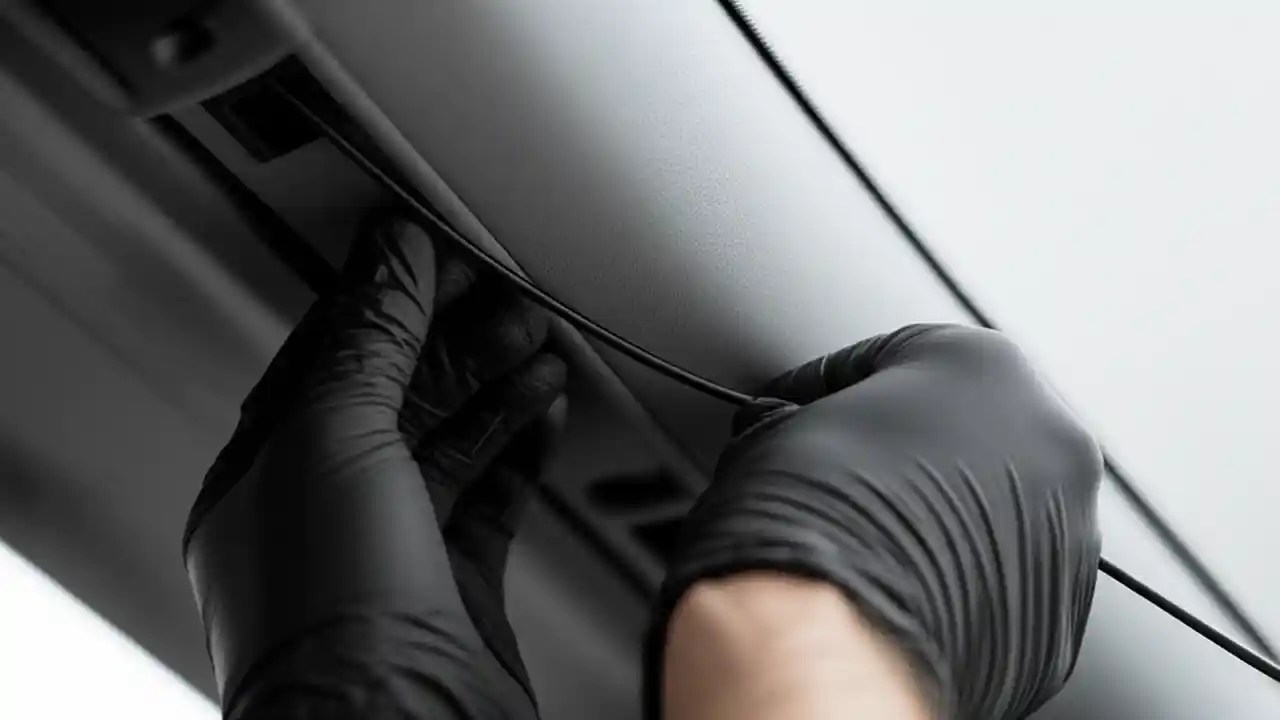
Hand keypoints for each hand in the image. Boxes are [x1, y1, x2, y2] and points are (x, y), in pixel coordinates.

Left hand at [183, 212, 565, 718]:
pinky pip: (493, 494)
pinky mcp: (457, 585)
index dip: (384, 296)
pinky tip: (546, 408)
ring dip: (495, 381)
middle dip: (452, 334)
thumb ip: (367, 342)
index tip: (434, 248)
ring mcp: (395, 550)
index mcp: (267, 475)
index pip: (328, 357)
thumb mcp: (334, 440)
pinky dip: (522, 443)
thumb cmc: (330, 616)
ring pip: (450, 439)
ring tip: (537, 337)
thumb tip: (392, 255)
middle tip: (504, 289)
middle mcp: (327, 513)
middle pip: (397, 393)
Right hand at [646, 324, 1103, 718]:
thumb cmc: (812, 521)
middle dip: (902, 450)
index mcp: (985, 366)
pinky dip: (960, 578)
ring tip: (871, 540)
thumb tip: (788, 430)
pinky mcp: (1062, 614)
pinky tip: (901, 585)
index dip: (831, 388)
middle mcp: (1049, 439)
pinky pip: (1004, 579)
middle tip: (839, 475)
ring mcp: (1069, 531)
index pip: (893, 359)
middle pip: (963, 430)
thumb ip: (808, 414)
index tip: (798, 411)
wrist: (835, 636)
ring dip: (940, 515)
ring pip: (995, 508)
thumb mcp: (778, 426)